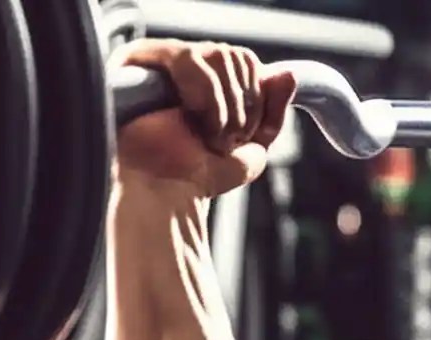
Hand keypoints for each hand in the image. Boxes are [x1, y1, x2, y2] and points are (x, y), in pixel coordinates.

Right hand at [111, 39, 296, 196]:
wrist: (169, 191)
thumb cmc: (203, 173)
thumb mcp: (254, 143)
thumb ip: (274, 110)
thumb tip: (288, 74)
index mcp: (212, 80)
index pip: (249, 62)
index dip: (257, 98)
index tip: (242, 137)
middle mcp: (189, 64)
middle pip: (238, 56)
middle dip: (243, 107)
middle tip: (221, 141)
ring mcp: (165, 60)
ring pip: (219, 56)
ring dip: (223, 108)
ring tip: (205, 136)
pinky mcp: (142, 58)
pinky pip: (190, 59)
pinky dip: (204, 96)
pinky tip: (190, 120)